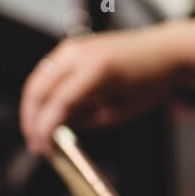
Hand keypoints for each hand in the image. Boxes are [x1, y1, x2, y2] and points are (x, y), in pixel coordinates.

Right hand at [21, 28, 183, 154]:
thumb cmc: (148, 81)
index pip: (58, 103)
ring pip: (37, 80)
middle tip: (36, 143)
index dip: (46, 128)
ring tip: (37, 132)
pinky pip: (46, 72)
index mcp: (96, 71)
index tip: (44, 148)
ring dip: (32, 107)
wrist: (162, 51)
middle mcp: (79, 54)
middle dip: (32, 120)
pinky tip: (46, 112)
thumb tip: (56, 129)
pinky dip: (41, 93)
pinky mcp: (70, 47)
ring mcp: (72, 47)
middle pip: (38, 89)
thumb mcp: (120, 111)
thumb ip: (85, 120)